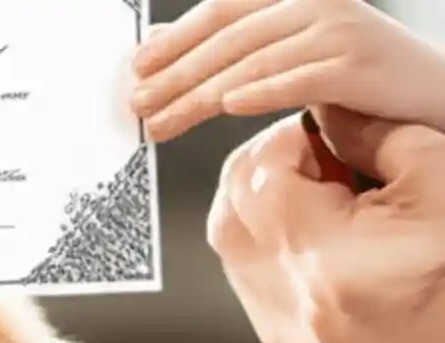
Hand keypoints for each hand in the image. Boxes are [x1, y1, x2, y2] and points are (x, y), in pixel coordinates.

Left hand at [131, 0, 444, 141]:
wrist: (429, 100)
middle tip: (139, 104)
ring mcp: (340, 32)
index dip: (175, 39)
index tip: (136, 67)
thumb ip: (227, 51)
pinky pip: (300, 79)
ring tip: (164, 121)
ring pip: (254, 63)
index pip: (221, 12)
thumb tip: (157, 44)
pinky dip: (261, 92)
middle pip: (230, 40)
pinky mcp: (359, 66)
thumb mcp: (282, 60)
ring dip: (200, 95)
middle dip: (176, 75)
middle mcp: (316, 5)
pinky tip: (228, 105)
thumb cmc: (355, 84)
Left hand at [210, 106, 444, 342]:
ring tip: (319, 199)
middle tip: (308, 157)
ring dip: (260, 217)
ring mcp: (289, 335)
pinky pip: (257, 294)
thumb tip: (331, 116)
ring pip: (234, 258)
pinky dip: (275, 259)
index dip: (283, 141)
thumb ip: (380, 138)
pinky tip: (323, 246)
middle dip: (259, 175)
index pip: (258, 176)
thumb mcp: (442, 182)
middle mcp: (291, 301)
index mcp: (323, 254)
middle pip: (229, 218)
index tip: (318, 129)